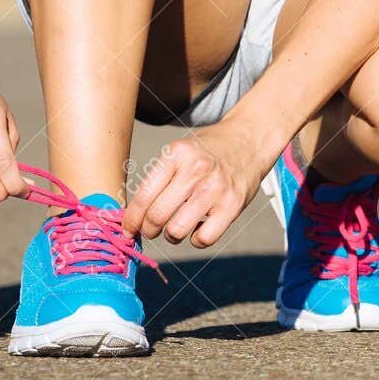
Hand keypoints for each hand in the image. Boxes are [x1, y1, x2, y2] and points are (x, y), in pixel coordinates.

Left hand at [123, 117, 272, 247]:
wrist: (249, 140)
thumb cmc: (209, 150)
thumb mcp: (181, 151)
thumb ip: (160, 177)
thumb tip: (134, 215)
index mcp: (176, 154)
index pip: (143, 196)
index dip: (131, 219)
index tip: (128, 229)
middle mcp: (195, 170)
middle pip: (156, 216)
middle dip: (148, 230)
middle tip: (150, 230)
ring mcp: (215, 189)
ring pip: (176, 231)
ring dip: (171, 236)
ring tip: (175, 229)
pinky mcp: (233, 206)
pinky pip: (204, 239)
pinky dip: (196, 239)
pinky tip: (198, 228)